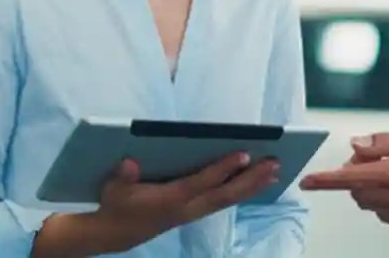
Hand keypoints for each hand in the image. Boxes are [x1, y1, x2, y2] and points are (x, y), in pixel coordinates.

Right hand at [98, 152, 278, 249]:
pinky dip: (242, 192)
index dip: (222, 169)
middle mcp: (187, 208)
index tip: (244, 154)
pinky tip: (257, 184)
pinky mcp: (195, 213)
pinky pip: (223, 202)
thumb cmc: (115, 204)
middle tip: (274, 164)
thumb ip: (122, 177)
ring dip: (252, 186)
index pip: (202, 182)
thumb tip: (129, 164)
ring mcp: (193, 213)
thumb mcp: (113, 189)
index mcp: (170, 200)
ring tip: (275, 172)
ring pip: (228, 200)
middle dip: (250, 179)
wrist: (115, 234)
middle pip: (225, 194)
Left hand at [299, 127, 388, 229]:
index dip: (325, 180)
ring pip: (372, 205)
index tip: (307, 181)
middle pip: (357, 193)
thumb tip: (355, 145)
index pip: (348, 178)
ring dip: (370, 189)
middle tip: (368, 158)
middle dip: (354, 177)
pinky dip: (386, 201)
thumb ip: (383, 142)